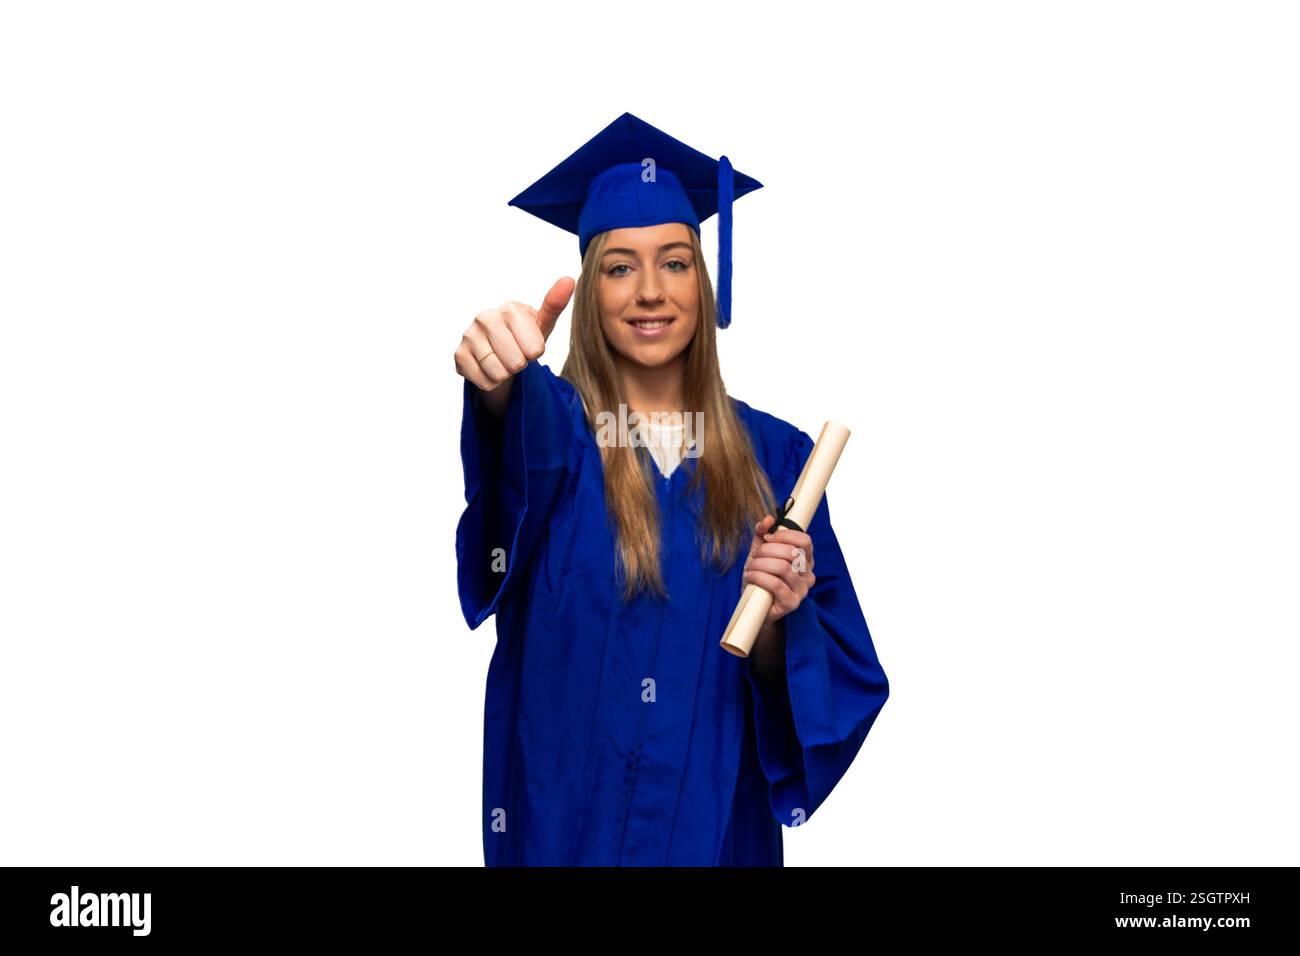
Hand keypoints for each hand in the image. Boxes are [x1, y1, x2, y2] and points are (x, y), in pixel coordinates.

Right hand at [455, 276, 574, 391]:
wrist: (497, 348)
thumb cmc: (524, 335)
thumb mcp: (543, 323)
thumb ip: (555, 304)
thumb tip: (569, 279)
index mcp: (510, 308)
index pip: (535, 351)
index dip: (534, 353)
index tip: (527, 343)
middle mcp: (486, 317)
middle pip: (516, 363)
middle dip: (519, 364)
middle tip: (514, 353)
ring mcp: (469, 335)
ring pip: (499, 374)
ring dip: (505, 374)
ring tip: (501, 359)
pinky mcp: (459, 355)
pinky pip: (485, 382)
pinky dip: (491, 381)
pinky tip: (488, 367)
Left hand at [742, 513, 815, 625]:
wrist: (755, 606)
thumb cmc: (761, 577)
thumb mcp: (760, 553)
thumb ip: (762, 534)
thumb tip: (768, 519)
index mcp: (805, 559)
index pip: (805, 540)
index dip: (785, 535)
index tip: (768, 537)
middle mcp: (808, 574)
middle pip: (791, 552)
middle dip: (767, 550)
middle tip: (754, 555)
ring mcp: (802, 590)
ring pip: (782, 567)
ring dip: (760, 564)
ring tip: (750, 568)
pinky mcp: (791, 603)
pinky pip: (775, 584)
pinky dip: (759, 577)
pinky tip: (750, 577)